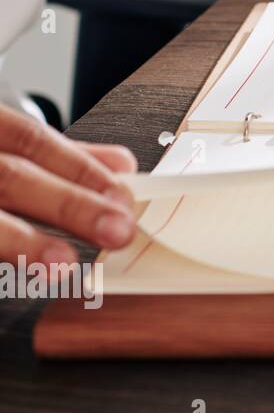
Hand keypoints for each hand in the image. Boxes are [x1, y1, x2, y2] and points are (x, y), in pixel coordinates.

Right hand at [0, 104, 138, 266]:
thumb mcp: (7, 145)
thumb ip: (61, 156)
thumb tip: (121, 166)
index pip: (32, 139)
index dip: (79, 167)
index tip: (123, 195)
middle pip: (13, 177)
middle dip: (69, 204)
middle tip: (118, 231)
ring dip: (24, 240)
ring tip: (63, 263)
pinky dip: (7, 253)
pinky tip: (26, 273)